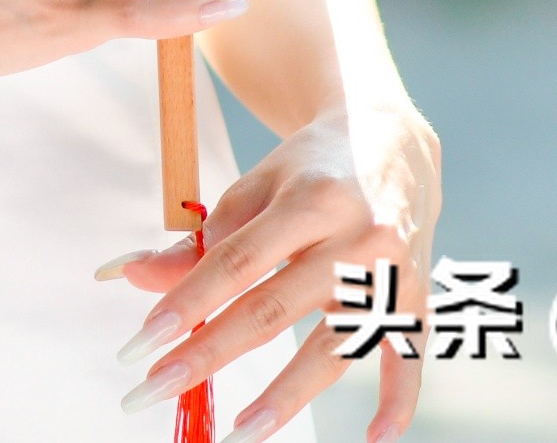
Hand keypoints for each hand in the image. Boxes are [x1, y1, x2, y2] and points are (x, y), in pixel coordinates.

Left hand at [115, 98, 443, 441]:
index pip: (237, 263)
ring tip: (242, 431)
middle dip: (211, 353)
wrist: (393, 142)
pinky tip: (374, 437)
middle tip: (158, 387)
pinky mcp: (419, 298)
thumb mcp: (253, 186)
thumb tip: (136, 280)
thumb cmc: (310, 170)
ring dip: (288, 396)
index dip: (188, 304)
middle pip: (274, 310)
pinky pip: (411, 356)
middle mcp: (356, 237)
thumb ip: (201, 238)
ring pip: (335, 346)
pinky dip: (398, 399)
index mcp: (310, 200)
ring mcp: (393, 273)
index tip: (143, 343)